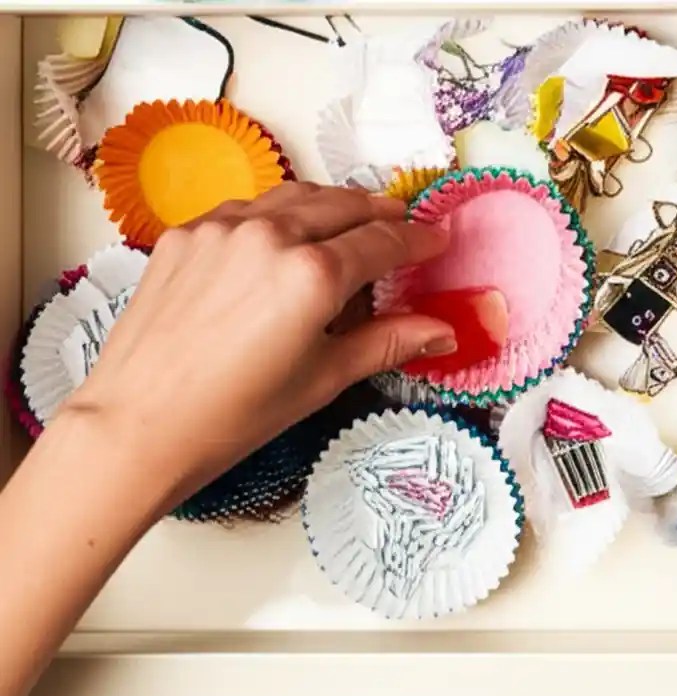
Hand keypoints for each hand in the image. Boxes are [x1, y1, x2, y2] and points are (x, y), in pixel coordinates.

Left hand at [60, 182, 501, 512]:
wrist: (138, 424)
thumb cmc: (237, 415)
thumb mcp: (324, 379)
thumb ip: (388, 342)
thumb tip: (445, 332)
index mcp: (314, 274)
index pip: (383, 241)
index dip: (418, 240)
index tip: (438, 239)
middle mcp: (271, 235)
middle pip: (342, 205)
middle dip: (379, 213)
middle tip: (402, 226)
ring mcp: (222, 228)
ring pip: (293, 196)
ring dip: (330, 204)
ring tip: (351, 220)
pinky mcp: (185, 234)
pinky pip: (246, 209)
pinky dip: (278, 213)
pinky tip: (284, 234)